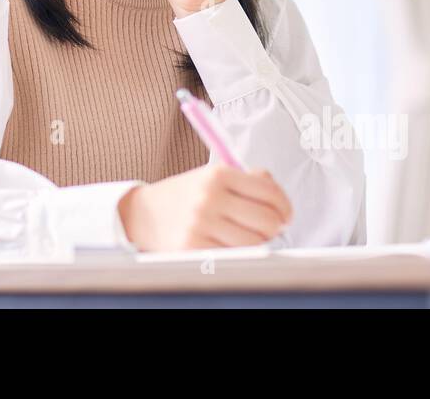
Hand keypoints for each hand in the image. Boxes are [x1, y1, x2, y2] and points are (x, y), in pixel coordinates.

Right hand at [118, 164, 292, 251]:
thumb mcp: (214, 175)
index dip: (285, 207)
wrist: (143, 213)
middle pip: (267, 221)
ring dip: (258, 242)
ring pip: (255, 243)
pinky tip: (230, 244)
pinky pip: (234, 256)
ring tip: (247, 235)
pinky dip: (238, 252)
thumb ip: (250, 180)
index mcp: (218, 174)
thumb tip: (281, 203)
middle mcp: (210, 197)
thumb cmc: (186, 195)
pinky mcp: (193, 248)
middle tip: (270, 228)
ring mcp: (201, 224)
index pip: (270, 193)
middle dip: (275, 227)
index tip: (285, 215)